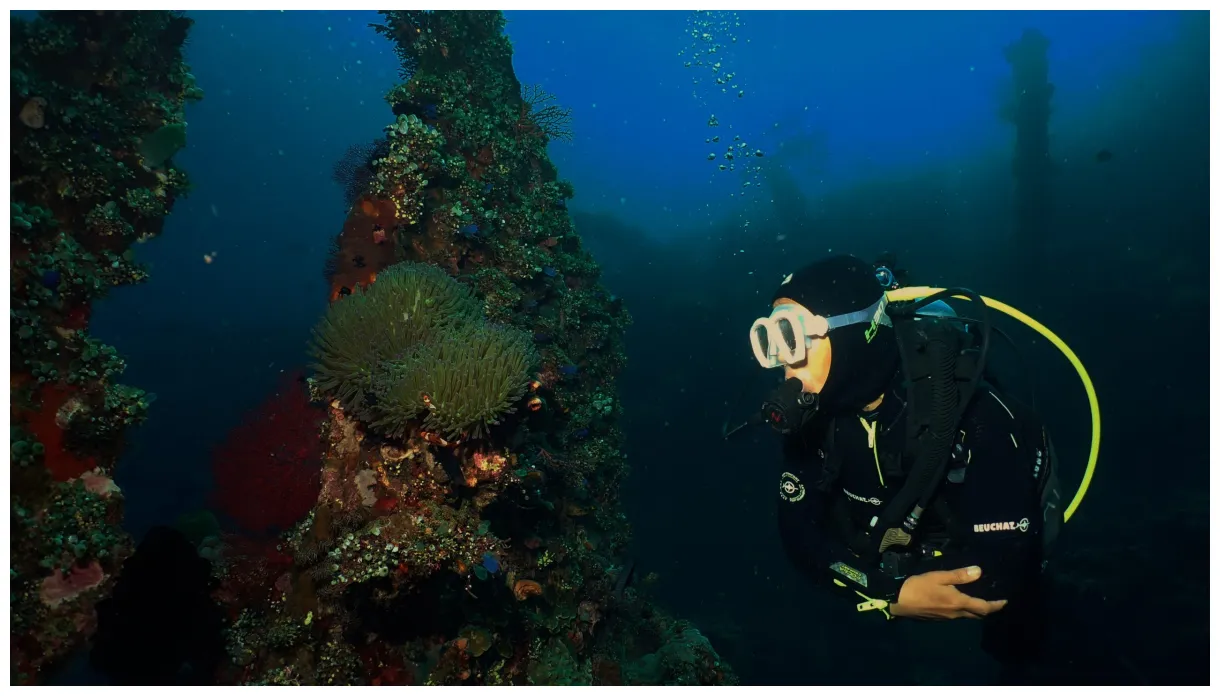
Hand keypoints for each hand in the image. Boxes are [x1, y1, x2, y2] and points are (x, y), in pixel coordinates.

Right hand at [888, 565, 1007, 619]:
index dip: (996, 605)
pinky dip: (966, 610)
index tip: (1005, 601)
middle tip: (996, 601)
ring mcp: (947, 618)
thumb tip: (979, 571)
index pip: (984, 607)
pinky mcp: (939, 618)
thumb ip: (959, 575)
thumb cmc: (918, 587)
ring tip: (981, 600)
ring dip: (977, 610)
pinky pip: (958, 616)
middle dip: (989, 609)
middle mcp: (956, 613)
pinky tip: (961, 602)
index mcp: (958, 602)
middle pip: (978, 615)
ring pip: (968, 616)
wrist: (898, 601)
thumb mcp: (938, 576)